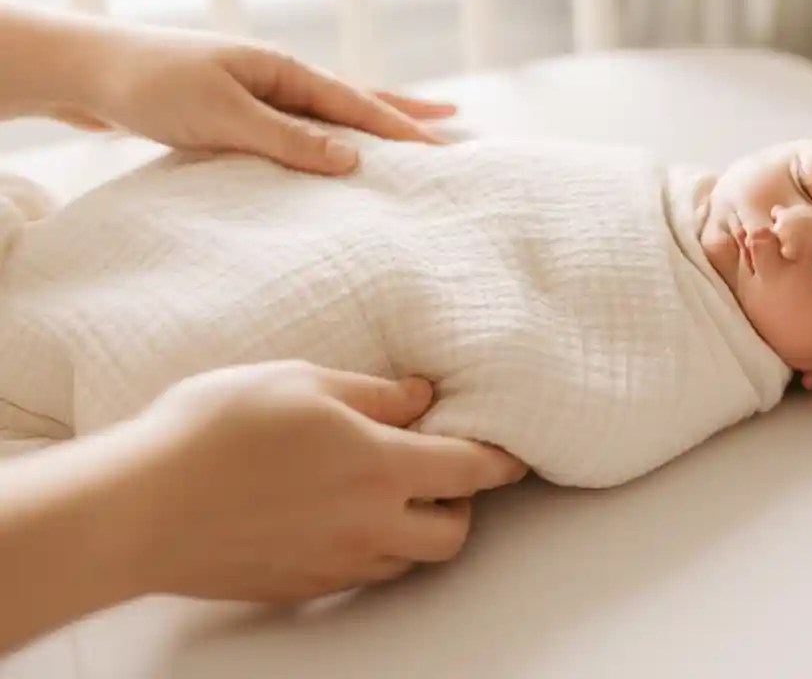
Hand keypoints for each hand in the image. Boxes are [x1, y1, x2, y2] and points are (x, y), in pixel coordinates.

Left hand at [58, 25, 455, 174]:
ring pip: (333, 115)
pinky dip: (330, 140)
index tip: (446, 153)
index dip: (404, 131)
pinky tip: (340, 151)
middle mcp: (281, 78)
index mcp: (285, 72)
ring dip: (374, 126)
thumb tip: (354, 162)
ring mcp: (263, 93)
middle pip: (358, 101)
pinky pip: (303, 130)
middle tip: (455, 129)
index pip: (360, 106)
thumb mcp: (225, 116)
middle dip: (406, 116)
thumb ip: (289, 140)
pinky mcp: (243, 114)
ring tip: (412, 131)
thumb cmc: (154, 88)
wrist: (90, 72)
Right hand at [107, 361, 526, 601]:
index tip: (513, 457)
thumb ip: (373, 394)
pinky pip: (359, 576)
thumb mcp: (300, 383)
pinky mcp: (300, 587)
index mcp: (380, 469)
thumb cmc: (214, 431)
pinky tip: (338, 519)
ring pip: (406, 561)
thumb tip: (422, 398)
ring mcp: (334, 563)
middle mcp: (369, 526)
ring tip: (387, 496)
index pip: (469, 471)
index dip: (499, 462)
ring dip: (414, 532)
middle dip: (460, 507)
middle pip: (451, 534)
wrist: (138, 507)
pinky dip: (370, 550)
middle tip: (440, 475)